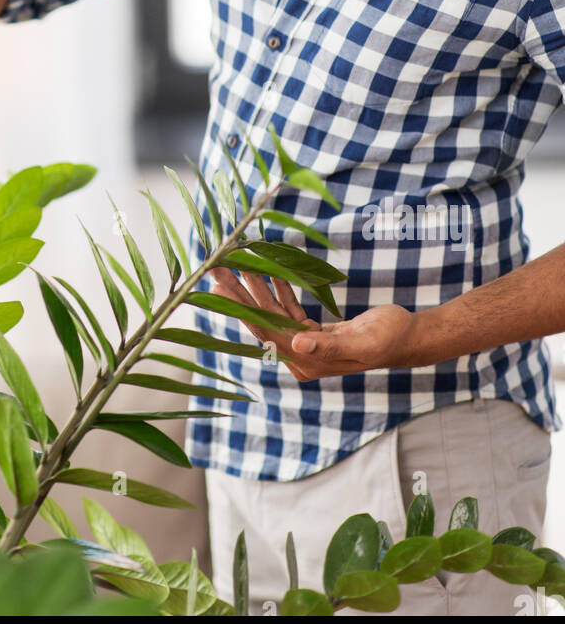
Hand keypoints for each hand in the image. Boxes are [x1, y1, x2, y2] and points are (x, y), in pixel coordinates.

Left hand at [209, 266, 418, 380]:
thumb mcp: (362, 342)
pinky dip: (279, 288)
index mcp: (307, 361)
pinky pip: (289, 308)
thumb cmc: (388, 339)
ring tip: (236, 261)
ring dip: (256, 286)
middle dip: (238, 293)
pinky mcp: (313, 331)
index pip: (264, 331)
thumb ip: (329, 344)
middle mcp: (301, 355)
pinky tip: (269, 271)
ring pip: (273, 312)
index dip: (240, 307)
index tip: (218, 285)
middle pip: (262, 320)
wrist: (408, 338)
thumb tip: (297, 343)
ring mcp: (306, 343)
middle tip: (215, 267)